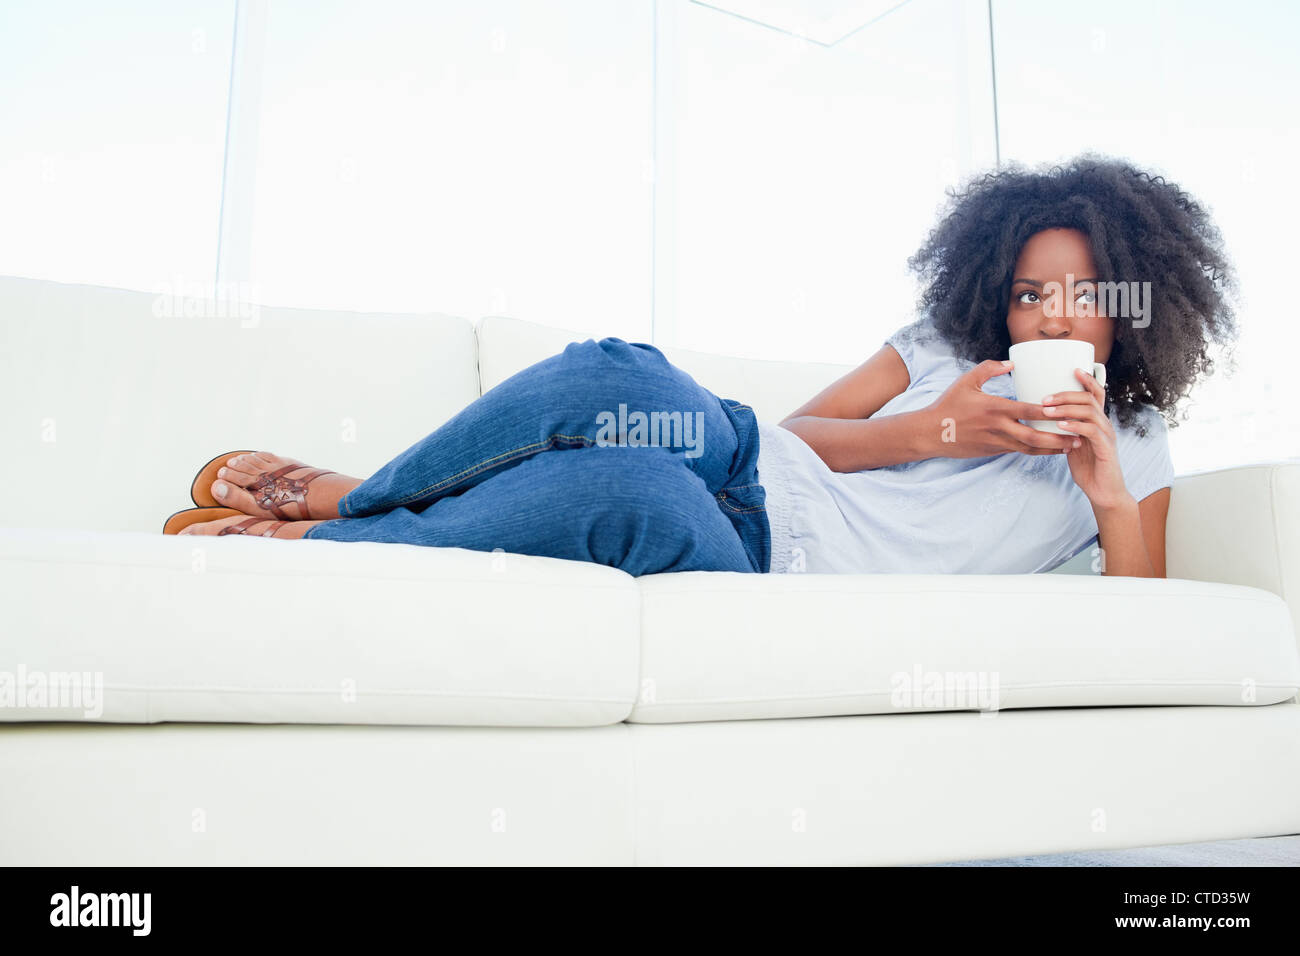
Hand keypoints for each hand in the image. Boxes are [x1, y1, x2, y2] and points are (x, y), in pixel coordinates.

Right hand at [922, 359, 1077, 458]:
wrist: (931, 433)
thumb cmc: (948, 405)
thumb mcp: (966, 381)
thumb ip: (989, 369)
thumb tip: (1011, 363)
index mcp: (995, 409)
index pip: (1029, 411)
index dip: (1050, 412)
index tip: (1069, 410)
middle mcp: (998, 428)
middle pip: (1035, 437)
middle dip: (1059, 438)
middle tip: (1079, 436)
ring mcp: (996, 443)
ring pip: (1030, 449)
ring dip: (1052, 448)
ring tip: (1071, 446)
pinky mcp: (992, 451)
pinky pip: (1018, 452)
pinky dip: (1036, 451)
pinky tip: (1049, 449)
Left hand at [1041, 367, 1132, 510]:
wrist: (1103, 491)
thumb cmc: (1087, 467)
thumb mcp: (1072, 443)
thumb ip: (1065, 429)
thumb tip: (1045, 416)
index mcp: (1097, 421)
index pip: (1096, 394)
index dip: (1087, 380)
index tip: (1072, 370)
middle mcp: (1104, 424)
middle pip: (1090, 399)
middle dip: (1066, 395)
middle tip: (1045, 399)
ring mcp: (1107, 435)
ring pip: (1090, 412)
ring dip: (1066, 409)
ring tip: (1047, 411)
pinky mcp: (1106, 449)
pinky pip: (1091, 431)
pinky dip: (1075, 426)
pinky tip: (1060, 426)